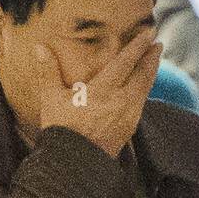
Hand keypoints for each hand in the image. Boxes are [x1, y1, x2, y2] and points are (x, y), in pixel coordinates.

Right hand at [34, 27, 162, 158]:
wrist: (75, 163)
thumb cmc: (61, 129)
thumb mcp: (51, 98)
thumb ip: (48, 71)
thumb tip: (39, 46)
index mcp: (102, 91)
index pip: (125, 63)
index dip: (137, 47)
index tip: (149, 34)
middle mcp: (121, 102)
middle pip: (142, 74)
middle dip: (151, 57)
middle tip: (158, 42)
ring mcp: (129, 116)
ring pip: (145, 89)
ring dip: (151, 72)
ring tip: (154, 59)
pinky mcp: (130, 127)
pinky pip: (142, 102)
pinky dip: (145, 89)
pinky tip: (143, 85)